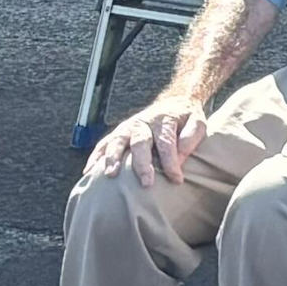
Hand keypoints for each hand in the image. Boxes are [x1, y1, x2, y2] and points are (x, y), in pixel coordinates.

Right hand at [88, 94, 210, 186]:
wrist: (174, 102)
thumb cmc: (186, 119)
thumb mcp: (198, 123)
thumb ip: (190, 139)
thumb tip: (180, 159)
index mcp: (164, 121)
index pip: (167, 143)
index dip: (171, 162)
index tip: (176, 180)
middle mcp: (143, 123)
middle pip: (141, 143)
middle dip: (142, 164)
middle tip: (146, 183)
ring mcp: (128, 127)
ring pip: (118, 142)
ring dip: (113, 158)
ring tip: (110, 175)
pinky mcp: (118, 133)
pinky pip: (103, 144)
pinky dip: (95, 157)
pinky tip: (88, 172)